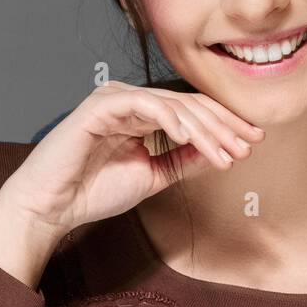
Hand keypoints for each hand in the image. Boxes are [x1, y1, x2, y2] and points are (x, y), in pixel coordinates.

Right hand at [0, 80, 262, 242]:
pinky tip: (190, 136)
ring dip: (204, 129)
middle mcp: (131, 100)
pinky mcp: (100, 105)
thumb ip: (184, 161)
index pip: (193, 112)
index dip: (225, 125)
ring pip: (173, 104)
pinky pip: (144, 104)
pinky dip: (170, 119)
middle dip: (223, 125)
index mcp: (143, 114)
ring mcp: (115, 99)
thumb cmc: (94, 191)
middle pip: (189, 105)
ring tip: (226, 150)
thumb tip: (222, 151)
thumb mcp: (154, 175)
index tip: (253, 142)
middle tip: (250, 143)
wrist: (53, 207)